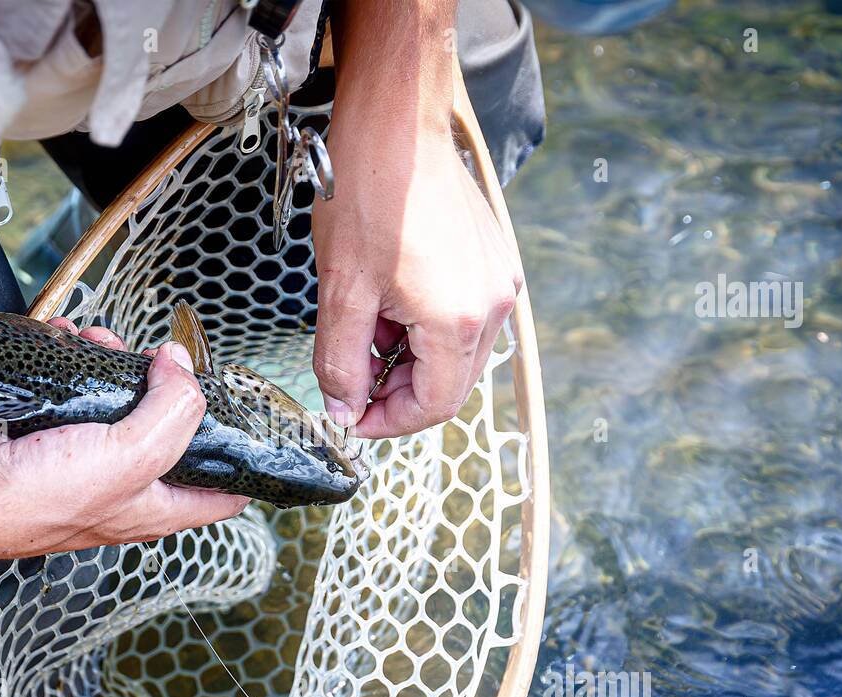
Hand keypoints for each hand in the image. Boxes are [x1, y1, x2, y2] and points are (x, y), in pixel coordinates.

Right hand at [0, 322, 247, 557]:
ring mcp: (80, 467)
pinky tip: (64, 343)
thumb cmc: (43, 494)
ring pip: (116, 407)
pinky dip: (71, 365)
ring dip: (114, 368)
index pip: (220, 498)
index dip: (244, 465)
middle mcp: (120, 494)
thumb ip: (174, 411)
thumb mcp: (135, 453)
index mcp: (153, 510)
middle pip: (165, 434)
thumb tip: (181, 367)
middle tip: (156, 359)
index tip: (253, 427)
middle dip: (164, 388)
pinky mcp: (44, 442)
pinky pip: (70, 396)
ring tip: (100, 340)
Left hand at [310, 0, 523, 439]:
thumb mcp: (340, 291)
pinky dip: (427, 325)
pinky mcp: (496, 262)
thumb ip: (341, 363)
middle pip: (450, 383)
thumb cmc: (367, 198)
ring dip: (411, 356)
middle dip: (398, 390)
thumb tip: (345, 411)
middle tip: (352, 375)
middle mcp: (493, 307)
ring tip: (370, 322)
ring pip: (457, 353)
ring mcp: (500, 282)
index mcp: (457, 321)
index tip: (352, 416)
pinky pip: (466, 317)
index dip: (389, 422)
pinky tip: (393, 298)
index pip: (434, 406)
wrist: (396, 128)